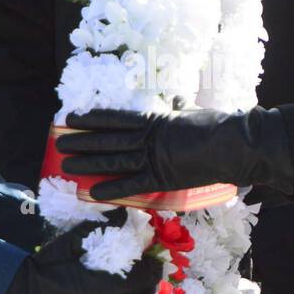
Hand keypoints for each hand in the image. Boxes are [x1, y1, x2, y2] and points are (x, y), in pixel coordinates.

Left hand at [56, 107, 293, 202]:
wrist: (234, 145)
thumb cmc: (218, 125)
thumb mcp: (193, 112)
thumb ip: (179, 109)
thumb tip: (176, 101)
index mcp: (155, 119)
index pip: (115, 118)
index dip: (92, 118)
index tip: (72, 117)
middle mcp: (149, 138)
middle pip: (108, 139)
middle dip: (82, 141)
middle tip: (59, 141)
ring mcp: (154, 159)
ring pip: (113, 161)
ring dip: (88, 163)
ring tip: (67, 164)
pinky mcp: (163, 180)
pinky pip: (132, 186)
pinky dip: (111, 190)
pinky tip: (92, 192)